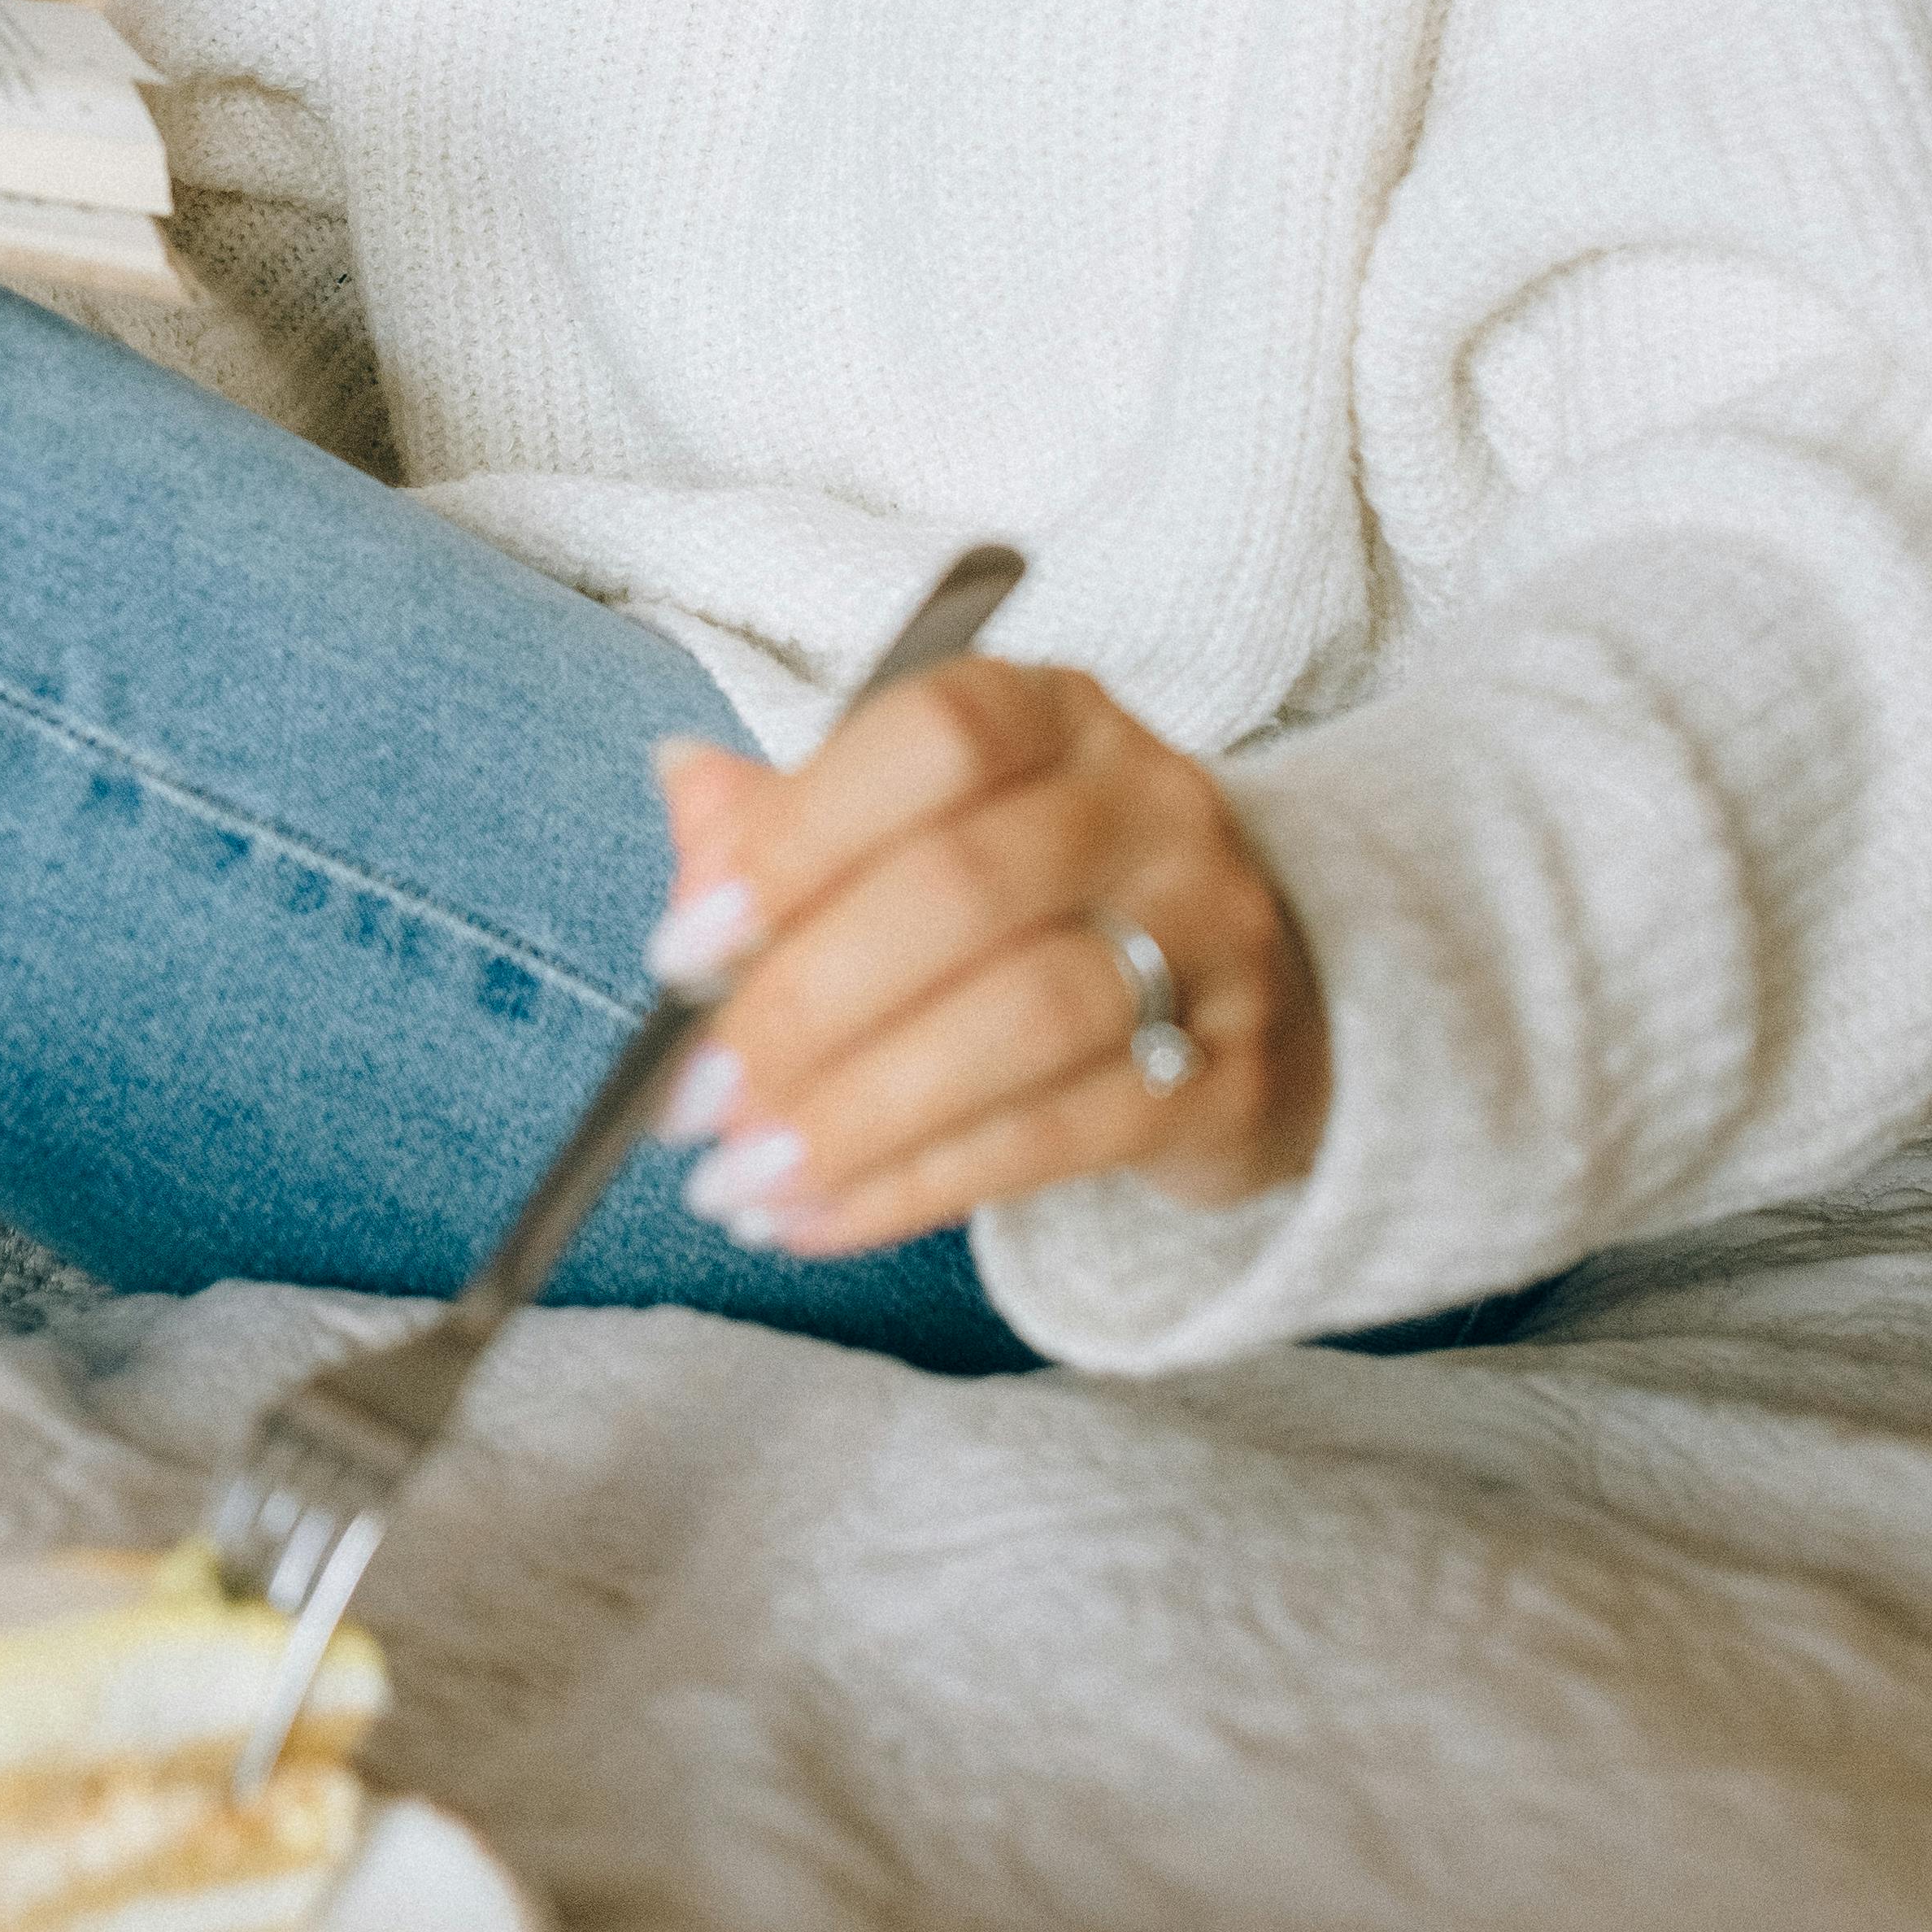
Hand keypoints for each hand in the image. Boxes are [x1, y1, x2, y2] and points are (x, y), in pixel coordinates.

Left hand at [647, 658, 1329, 1249]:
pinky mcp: (1230, 1079)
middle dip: (804, 1005)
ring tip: (742, 1179)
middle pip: (969, 888)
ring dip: (856, 1114)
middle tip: (693, 1102)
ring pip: (1024, 1020)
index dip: (799, 838)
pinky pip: (1059, 1139)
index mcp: (1057, 713)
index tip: (684, 947)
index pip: (936, 736)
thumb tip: (686, 782)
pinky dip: (915, 1186)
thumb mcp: (922, 829)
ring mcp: (1210, 940)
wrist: (1247, 1001)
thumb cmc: (1036, 904)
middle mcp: (1151, 806)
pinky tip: (818, 1218)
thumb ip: (800, 818)